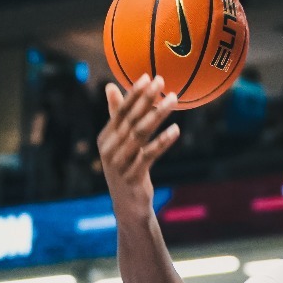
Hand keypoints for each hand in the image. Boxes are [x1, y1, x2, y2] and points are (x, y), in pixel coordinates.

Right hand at [98, 77, 179, 212]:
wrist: (128, 206)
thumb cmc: (126, 168)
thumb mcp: (119, 142)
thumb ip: (116, 115)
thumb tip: (110, 86)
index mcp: (106, 138)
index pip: (120, 111)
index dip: (133, 94)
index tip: (147, 76)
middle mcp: (110, 149)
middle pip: (130, 120)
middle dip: (146, 99)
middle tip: (162, 81)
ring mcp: (120, 163)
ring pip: (140, 134)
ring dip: (158, 115)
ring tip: (174, 99)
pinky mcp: (133, 176)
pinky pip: (149, 155)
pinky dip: (163, 141)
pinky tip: (176, 130)